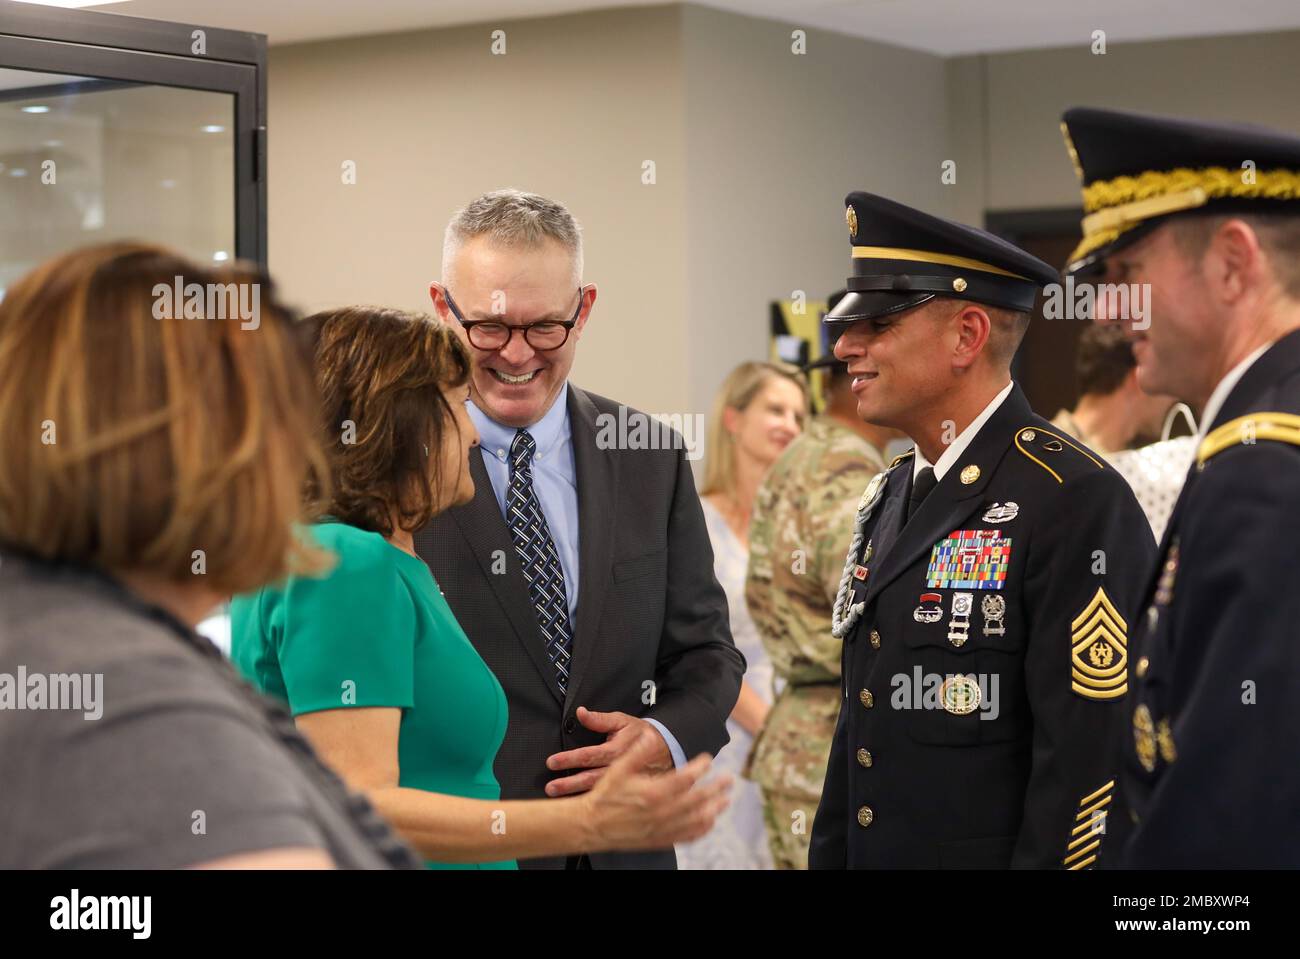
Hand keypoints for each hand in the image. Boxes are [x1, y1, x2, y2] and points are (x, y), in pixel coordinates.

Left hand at [544, 707, 672, 796]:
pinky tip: (579, 806)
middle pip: (591, 777)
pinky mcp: (628, 791)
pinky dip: (593, 802)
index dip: (570, 759)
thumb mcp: (622, 721)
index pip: (590, 755)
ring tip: (558, 796)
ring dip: (577, 794)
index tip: (552, 762)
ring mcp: (626, 782)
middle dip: (569, 783)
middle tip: (551, 787)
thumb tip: (580, 712)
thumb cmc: (641, 734)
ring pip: (599, 790)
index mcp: (618, 749)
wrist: (666, 749)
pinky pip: (608, 797)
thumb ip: (599, 719)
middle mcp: (621, 767)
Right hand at [578, 731, 730, 851]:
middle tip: (729, 779)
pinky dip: (701, 829)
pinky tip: (709, 822)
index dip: (700, 767)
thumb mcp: (618, 769)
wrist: (592, 825)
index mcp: (653, 792)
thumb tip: (649, 735)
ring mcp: (662, 828)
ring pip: (696, 820)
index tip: (708, 759)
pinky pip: (687, 836)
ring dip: (713, 809)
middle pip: (697, 799)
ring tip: (725, 801)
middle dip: (716, 788)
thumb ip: (637, 752)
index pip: (685, 778)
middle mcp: (661, 812)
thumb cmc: (604, 797)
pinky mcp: (660, 840)